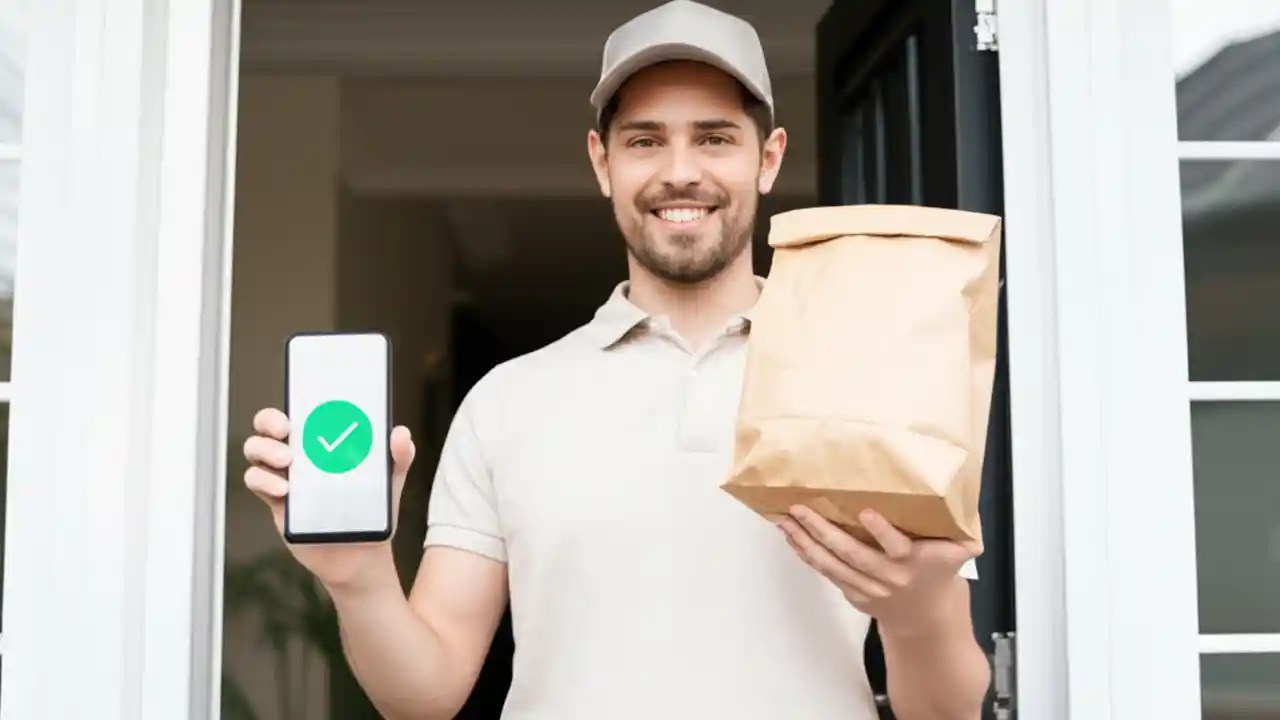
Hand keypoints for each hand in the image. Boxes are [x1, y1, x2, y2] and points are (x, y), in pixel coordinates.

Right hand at [243, 407, 415, 590]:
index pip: (300, 413)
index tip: (297, 405)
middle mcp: (299, 455)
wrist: (361, 556)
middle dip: (268, 420)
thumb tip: (401, 433)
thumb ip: (399, 456)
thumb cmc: (373, 511)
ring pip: (255, 451)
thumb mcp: (390, 480)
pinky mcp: (277, 502)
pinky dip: (263, 480)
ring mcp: (285, 477)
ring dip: (264, 449)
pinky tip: (285, 488)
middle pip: (267, 427)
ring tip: (287, 460)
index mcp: (323, 443)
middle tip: (285, 429)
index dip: (294, 402)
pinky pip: (256, 482)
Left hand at [779, 505, 979, 632]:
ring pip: (832, 565)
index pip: (897, 546)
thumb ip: (963, 529)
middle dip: (824, 531)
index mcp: (914, 561)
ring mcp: (867, 587)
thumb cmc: (938, 571)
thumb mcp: (958, 552)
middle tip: (801, 508)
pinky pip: (826, 573)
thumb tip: (965, 491)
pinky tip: (790, 536)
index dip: (882, 531)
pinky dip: (806, 554)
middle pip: (852, 554)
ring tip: (785, 519)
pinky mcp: (852, 593)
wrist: (927, 619)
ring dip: (805, 542)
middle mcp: (888, 576)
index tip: (866, 512)